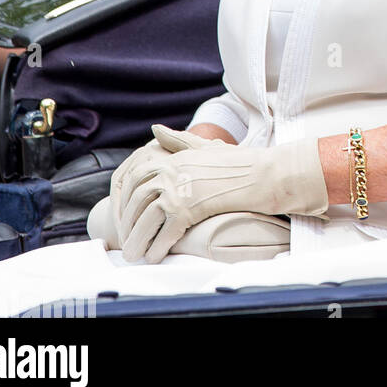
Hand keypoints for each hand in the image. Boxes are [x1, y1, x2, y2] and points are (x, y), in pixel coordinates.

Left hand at [116, 125, 327, 263]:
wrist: (263, 174)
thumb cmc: (239, 162)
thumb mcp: (205, 146)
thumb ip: (179, 140)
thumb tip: (155, 130)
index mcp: (172, 156)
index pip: (132, 177)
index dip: (123, 200)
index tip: (123, 217)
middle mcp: (170, 169)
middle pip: (135, 200)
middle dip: (127, 224)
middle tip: (127, 242)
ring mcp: (178, 188)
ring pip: (145, 219)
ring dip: (137, 240)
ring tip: (135, 255)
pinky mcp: (188, 208)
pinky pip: (165, 232)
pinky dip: (157, 248)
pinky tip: (155, 256)